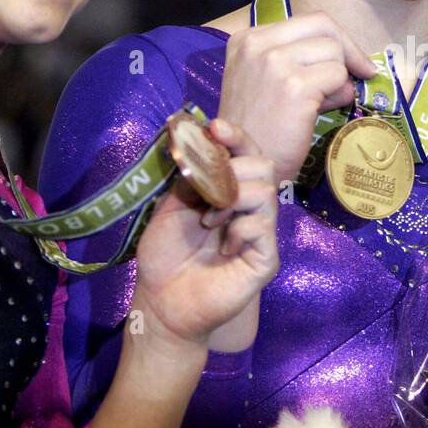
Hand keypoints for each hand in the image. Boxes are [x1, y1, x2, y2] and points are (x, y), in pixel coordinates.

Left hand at [130, 118, 279, 354]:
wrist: (162, 301)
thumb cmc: (166, 255)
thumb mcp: (173, 206)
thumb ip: (193, 176)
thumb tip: (202, 140)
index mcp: (231, 191)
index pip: (247, 153)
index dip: (236, 136)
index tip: (216, 127)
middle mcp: (251, 208)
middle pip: (265, 166)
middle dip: (234, 170)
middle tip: (207, 195)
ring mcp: (262, 234)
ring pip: (266, 193)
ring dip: (231, 201)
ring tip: (208, 223)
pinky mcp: (266, 259)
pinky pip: (262, 227)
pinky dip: (238, 230)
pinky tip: (223, 247)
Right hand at [219, 13, 379, 184]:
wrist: (240, 166)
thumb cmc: (258, 128)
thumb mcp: (266, 80)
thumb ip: (298, 60)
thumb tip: (349, 57)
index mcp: (248, 39)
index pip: (309, 20)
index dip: (337, 38)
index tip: (352, 59)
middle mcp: (257, 44)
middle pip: (325, 28)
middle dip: (349, 51)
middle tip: (361, 74)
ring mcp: (274, 63)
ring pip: (334, 52)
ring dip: (339, 79)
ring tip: (321, 103)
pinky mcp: (294, 86)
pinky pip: (338, 77)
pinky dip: (338, 95)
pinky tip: (319, 112)